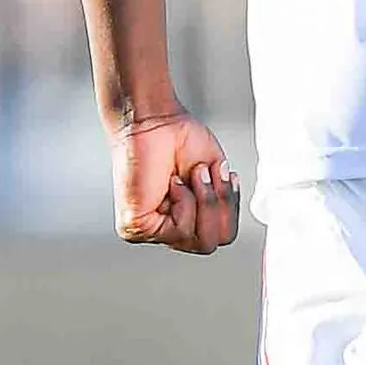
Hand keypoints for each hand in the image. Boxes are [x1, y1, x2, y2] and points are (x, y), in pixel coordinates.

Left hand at [110, 110, 240, 253]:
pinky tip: (174, 183)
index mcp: (186, 217)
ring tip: (191, 175)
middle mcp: (167, 227)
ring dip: (203, 201)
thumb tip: (229, 232)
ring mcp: (151, 230)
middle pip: (211, 244)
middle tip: (204, 176)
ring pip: (200, 241)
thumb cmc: (179, 139)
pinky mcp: (136, 226)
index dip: (229, 207)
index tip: (225, 176)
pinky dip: (184, 202)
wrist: (154, 120)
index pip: (220, 236)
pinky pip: (179, 231)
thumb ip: (222, 205)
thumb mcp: (215, 176)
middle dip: (217, 207)